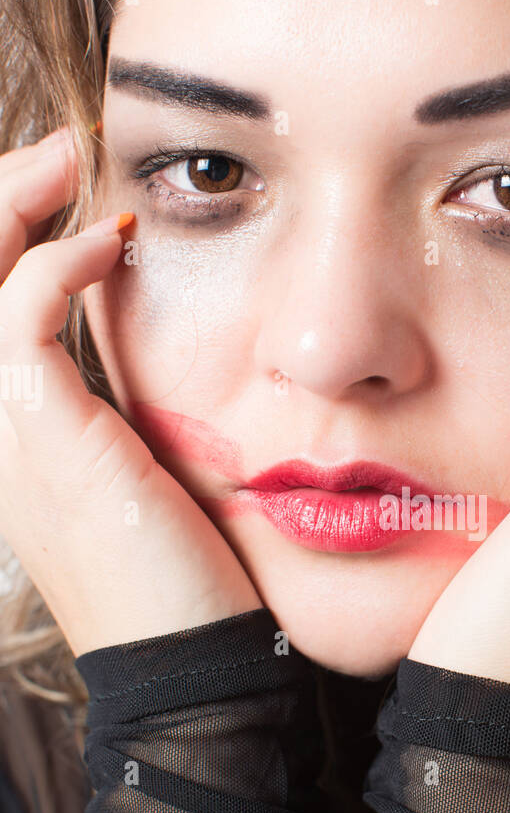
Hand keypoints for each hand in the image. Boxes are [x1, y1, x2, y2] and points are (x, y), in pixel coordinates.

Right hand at [0, 127, 261, 656]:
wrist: (188, 664)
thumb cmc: (186, 578)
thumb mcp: (149, 478)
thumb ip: (131, 412)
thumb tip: (170, 353)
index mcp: (13, 437)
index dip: (10, 241)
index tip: (81, 198)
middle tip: (61, 148)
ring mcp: (3, 432)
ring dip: (11, 204)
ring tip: (68, 157)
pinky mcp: (39, 433)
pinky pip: (17, 315)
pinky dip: (55, 263)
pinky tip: (110, 241)